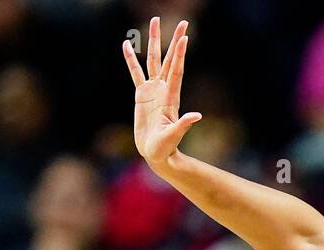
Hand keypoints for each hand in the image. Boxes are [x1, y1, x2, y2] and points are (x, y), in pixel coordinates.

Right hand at [122, 17, 201, 167]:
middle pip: (169, 60)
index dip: (180, 54)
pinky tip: (126, 45)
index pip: (176, 71)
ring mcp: (153, 91)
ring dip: (154, 42)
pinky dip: (131, 59)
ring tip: (154, 22)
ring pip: (153, 61)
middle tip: (181, 22)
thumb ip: (184, 125)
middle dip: (174, 40)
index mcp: (171, 97)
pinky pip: (135, 73)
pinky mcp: (141, 95)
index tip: (184, 37)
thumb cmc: (165, 148)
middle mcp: (163, 90)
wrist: (156, 153)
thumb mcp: (174, 136)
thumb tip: (197, 116)